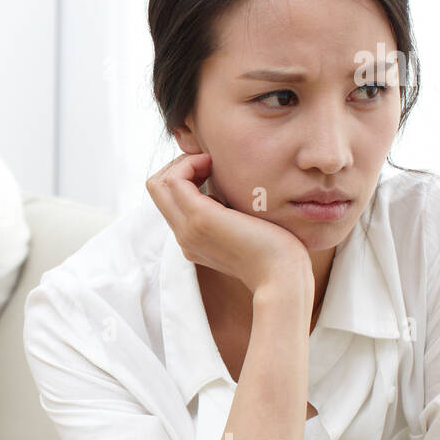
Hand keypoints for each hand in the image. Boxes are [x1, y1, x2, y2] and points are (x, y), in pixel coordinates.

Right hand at [146, 152, 310, 295]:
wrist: (283, 277)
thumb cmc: (276, 253)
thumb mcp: (246, 229)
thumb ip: (231, 215)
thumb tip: (227, 191)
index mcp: (192, 239)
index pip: (167, 200)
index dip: (184, 176)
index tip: (212, 170)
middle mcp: (183, 236)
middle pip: (156, 189)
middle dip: (180, 165)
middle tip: (209, 162)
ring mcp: (188, 229)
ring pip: (158, 183)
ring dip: (184, 163)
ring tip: (211, 163)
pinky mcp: (200, 219)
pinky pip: (175, 180)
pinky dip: (190, 163)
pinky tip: (214, 164)